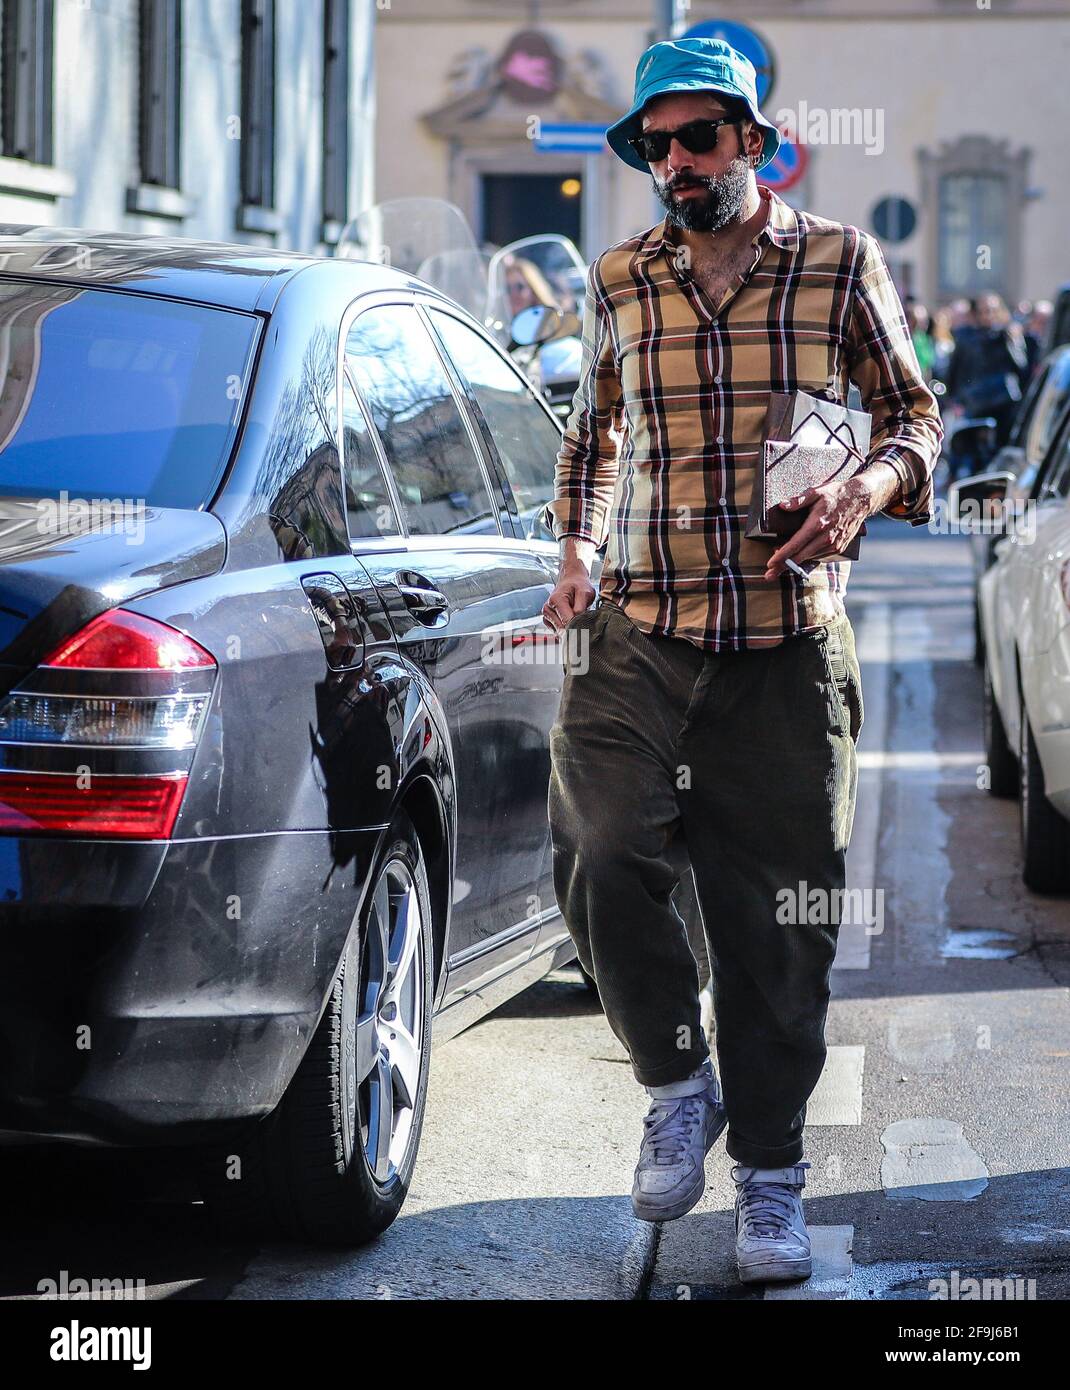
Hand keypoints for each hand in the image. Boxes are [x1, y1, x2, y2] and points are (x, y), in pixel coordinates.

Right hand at [543, 568, 596, 631]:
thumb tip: (577, 621)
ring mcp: (546, 615)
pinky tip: (571, 618)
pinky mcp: (548, 621)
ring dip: (571, 628)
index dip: (579, 626)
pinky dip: (566, 628)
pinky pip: (558, 632)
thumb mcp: (585, 592)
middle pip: (562, 629)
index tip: (587, 626)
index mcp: (556, 600)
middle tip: (584, 620)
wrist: (571, 580)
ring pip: (561, 632)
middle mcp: (548, 608)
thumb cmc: (578, 585)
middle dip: (575, 628)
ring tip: (576, 616)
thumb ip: (581, 606)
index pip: (567, 622)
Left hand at [763, 464, 897, 579]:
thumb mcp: (816, 492)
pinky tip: (798, 557)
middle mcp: (826, 538)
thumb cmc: (836, 494)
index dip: (781, 556)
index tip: (770, 564)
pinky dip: (808, 557)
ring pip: (809, 558)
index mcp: (817, 524)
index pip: (795, 545)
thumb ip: (798, 500)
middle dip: (783, 567)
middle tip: (769, 574)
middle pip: (800, 557)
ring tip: (780, 566)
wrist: (861, 499)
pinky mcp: (839, 548)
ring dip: (794, 563)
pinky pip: (819, 557)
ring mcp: (834, 545)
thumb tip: (783, 506)